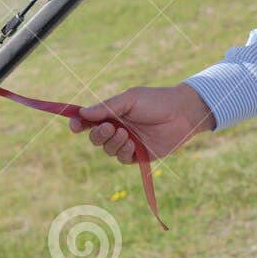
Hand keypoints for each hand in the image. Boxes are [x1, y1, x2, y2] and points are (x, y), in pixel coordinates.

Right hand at [69, 83, 214, 164]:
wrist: (182, 113)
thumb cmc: (157, 101)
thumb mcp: (130, 99)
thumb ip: (107, 107)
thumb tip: (82, 113)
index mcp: (113, 113)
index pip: (89, 120)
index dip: (78, 123)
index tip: (74, 125)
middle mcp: (118, 128)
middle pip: (95, 138)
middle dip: (97, 134)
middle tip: (109, 128)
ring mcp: (128, 142)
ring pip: (107, 150)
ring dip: (112, 143)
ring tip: (126, 134)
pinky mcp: (139, 155)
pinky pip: (122, 159)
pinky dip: (123, 152)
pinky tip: (132, 144)